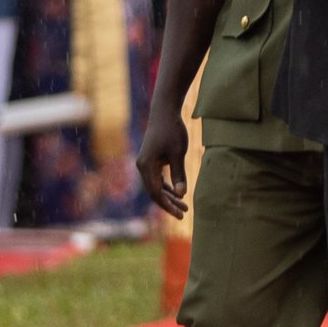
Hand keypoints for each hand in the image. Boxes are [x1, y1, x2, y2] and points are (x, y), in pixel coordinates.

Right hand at [138, 104, 190, 219]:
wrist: (164, 111)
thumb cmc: (172, 130)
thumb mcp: (178, 153)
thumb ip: (179, 174)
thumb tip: (181, 194)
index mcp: (146, 166)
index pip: (155, 193)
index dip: (167, 205)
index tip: (180, 214)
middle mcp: (143, 166)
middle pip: (155, 192)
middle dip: (169, 204)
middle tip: (183, 214)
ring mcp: (146, 163)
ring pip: (156, 186)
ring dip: (169, 196)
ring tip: (184, 206)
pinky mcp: (152, 159)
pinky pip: (158, 178)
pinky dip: (167, 186)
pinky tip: (177, 193)